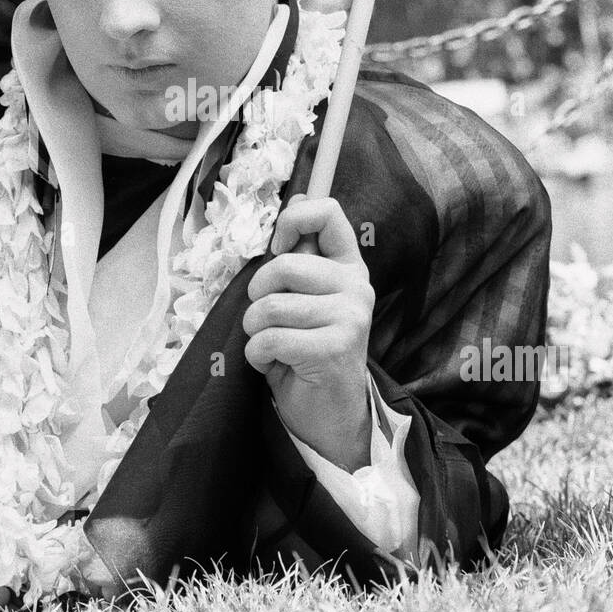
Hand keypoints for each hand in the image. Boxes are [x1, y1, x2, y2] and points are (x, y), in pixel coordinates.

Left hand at [243, 195, 374, 471]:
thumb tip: (296, 199)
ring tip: (272, 346)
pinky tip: (274, 365)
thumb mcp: (303, 296)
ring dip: (255, 331)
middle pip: (284, 264)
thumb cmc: (305, 349)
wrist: (328, 412)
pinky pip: (270, 338)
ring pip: (270, 306)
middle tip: (268, 319)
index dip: (290, 223)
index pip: (327, 211)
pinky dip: (257, 355)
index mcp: (349, 266)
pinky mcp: (336, 349)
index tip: (276, 250)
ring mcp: (351, 317)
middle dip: (257, 295)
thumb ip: (301, 254)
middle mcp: (357, 286)